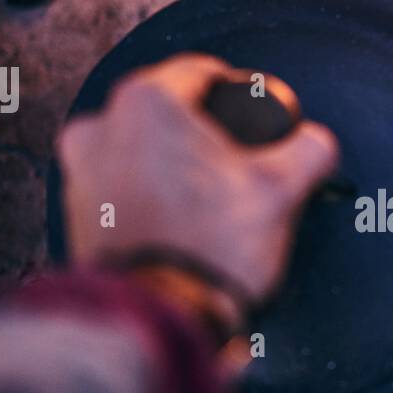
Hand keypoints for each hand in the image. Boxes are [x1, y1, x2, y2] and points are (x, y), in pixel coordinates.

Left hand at [59, 53, 338, 307]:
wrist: (160, 319)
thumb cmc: (211, 248)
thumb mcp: (280, 191)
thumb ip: (309, 150)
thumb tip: (316, 143)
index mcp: (147, 102)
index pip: (202, 73)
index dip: (240, 94)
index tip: (257, 119)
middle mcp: (102, 126)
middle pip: (170, 114)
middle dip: (204, 137)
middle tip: (238, 170)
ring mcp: (81, 171)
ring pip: (142, 151)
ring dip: (174, 168)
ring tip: (211, 204)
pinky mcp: (76, 212)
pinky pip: (122, 187)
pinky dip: (150, 197)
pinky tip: (181, 226)